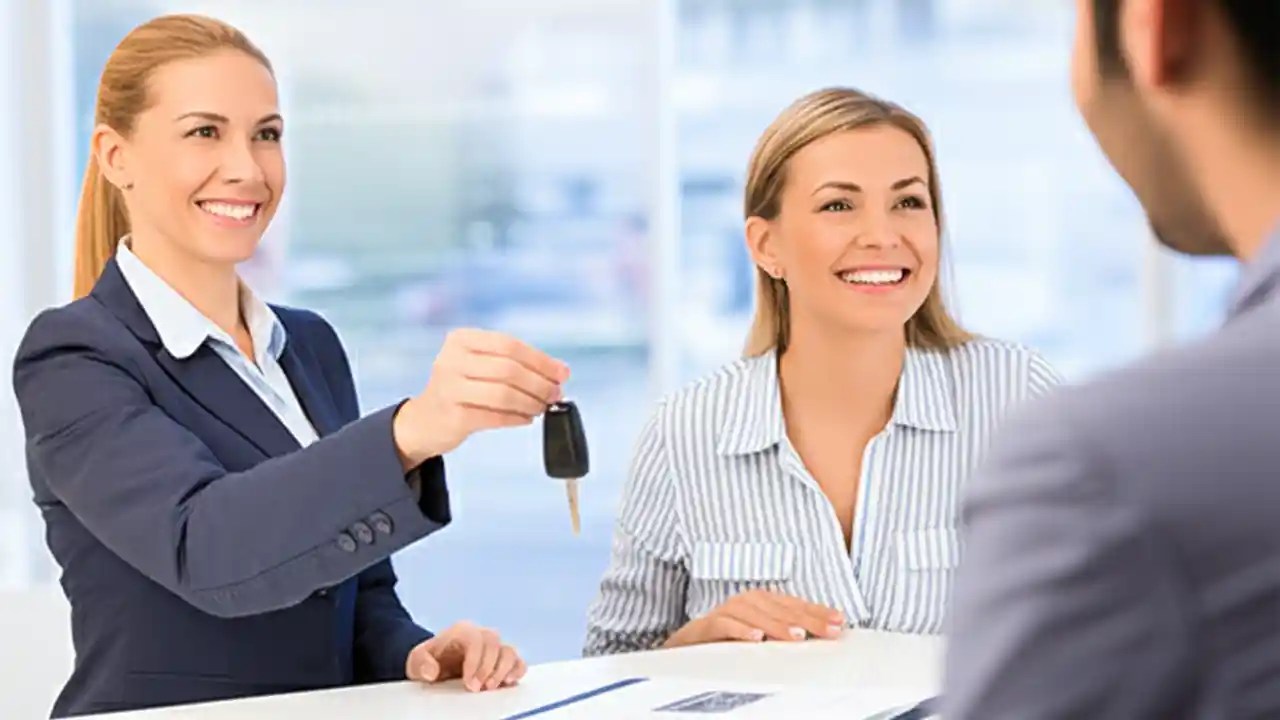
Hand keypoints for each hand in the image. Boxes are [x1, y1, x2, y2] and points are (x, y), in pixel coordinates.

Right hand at [393, 328, 569, 466]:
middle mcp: (451, 360)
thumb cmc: (461, 389)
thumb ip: (516, 364)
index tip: (562, 373)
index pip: (509, 345)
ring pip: (503, 394)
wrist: (424, 421)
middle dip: (539, 383)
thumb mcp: (480, 366)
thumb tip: (560, 372)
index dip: (540, 360)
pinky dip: (517, 418)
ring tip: (541, 408)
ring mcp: (449, 388)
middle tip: (555, 394)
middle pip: (508, 369)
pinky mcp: (452, 416)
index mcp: (461, 339)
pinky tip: (526, 418)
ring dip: (530, 402)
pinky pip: (495, 416)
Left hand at [405, 621, 526, 691]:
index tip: (468, 683)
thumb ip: (421, 663)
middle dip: (488, 668)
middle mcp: (481, 635)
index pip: (475, 639)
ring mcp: (494, 648)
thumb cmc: (428, 661)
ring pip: (509, 651)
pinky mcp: (503, 661)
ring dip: (503, 670)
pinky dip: (516, 671)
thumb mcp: (416, 661)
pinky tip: (507, 682)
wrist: (436, 665)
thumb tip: (431, 671)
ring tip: (491, 688)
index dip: (475, 661)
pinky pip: (518, 661)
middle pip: (494, 643)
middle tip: (477, 689)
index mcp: (461, 631)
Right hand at [662, 590, 843, 648]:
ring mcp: (727, 611)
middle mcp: (747, 601)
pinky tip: (756, 639)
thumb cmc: (730, 636)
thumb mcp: (763, 631)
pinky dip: (740, 630)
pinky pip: (725, 626)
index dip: (817, 612)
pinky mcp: (708, 625)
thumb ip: (786, 629)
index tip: (839, 622)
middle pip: (780, 609)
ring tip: (797, 637)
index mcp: (763, 601)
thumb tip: (821, 633)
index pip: (795, 605)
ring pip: (755, 615)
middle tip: (828, 630)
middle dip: (807, 619)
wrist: (689, 642)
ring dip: (777, 626)